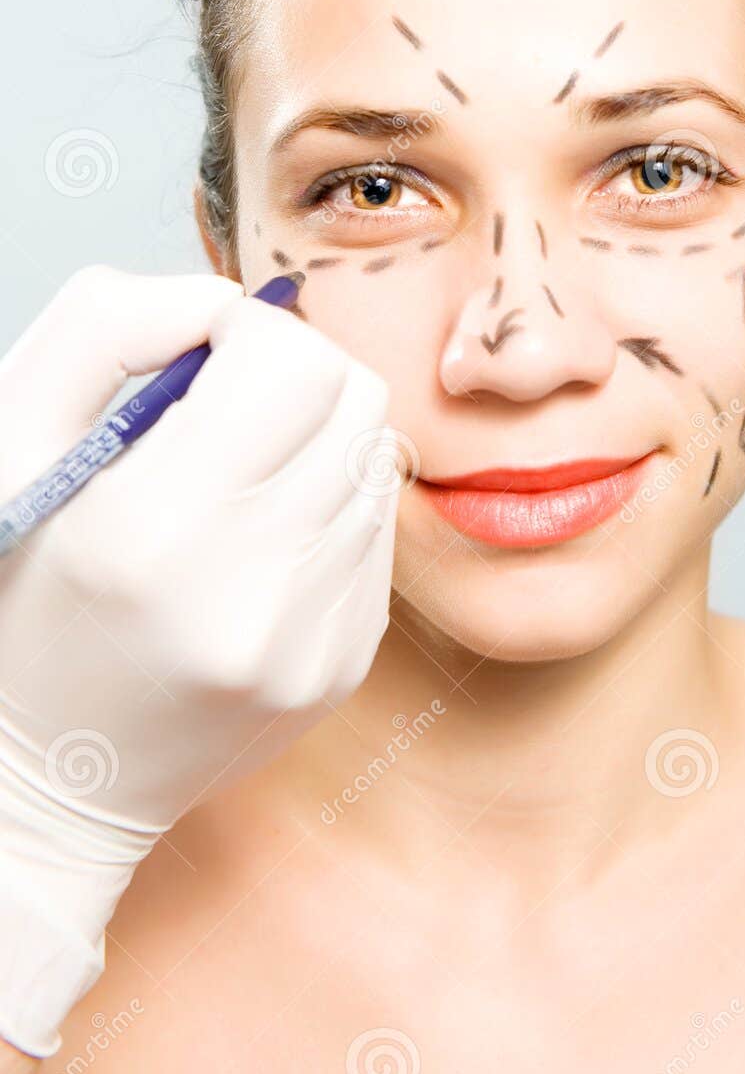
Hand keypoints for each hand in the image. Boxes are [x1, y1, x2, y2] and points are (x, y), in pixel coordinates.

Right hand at [0, 267, 397, 1056]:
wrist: (50, 774)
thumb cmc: (19, 595)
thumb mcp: (13, 438)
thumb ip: (105, 329)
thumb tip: (223, 299)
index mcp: (156, 525)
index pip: (294, 363)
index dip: (252, 332)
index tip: (207, 356)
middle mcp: (250, 591)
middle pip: (355, 401)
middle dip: (297, 376)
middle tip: (231, 406)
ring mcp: (309, 642)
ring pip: (376, 461)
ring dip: (318, 442)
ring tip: (240, 478)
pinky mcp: (343, 668)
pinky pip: (378, 536)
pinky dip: (329, 512)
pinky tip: (261, 540)